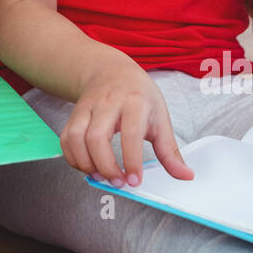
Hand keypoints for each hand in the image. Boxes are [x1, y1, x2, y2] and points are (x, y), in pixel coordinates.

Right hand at [60, 61, 193, 187]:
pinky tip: (88, 167)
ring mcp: (87, 107)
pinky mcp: (74, 114)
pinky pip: (66, 139)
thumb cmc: (138, 94)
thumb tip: (185, 175)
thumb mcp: (160, 116)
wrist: (111, 71)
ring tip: (101, 176)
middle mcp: (108, 103)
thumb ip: (169, 150)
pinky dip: (73, 158)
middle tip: (118, 182)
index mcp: (135, 102)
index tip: (135, 180)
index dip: (131, 160)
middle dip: (105, 166)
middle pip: (96, 137)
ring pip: (76, 137)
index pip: (130, 132)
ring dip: (86, 163)